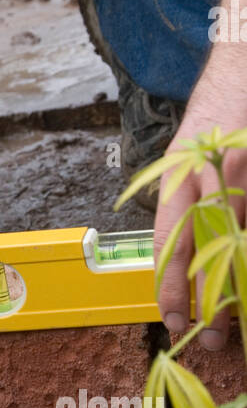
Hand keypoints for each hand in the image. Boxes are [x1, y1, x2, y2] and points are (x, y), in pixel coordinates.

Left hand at [154, 46, 246, 348]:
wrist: (242, 67)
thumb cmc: (214, 123)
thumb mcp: (185, 160)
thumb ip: (184, 205)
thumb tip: (181, 266)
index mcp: (179, 176)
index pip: (169, 241)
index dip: (170, 286)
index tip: (172, 320)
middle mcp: (210, 176)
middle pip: (208, 253)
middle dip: (210, 302)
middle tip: (213, 339)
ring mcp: (242, 172)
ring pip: (242, 242)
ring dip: (241, 284)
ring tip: (239, 321)